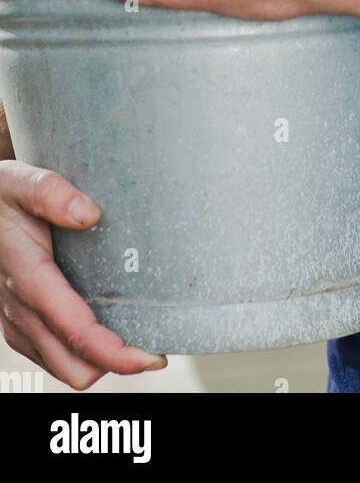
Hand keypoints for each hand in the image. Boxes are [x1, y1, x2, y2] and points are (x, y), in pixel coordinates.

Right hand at [0, 160, 166, 387]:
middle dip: (115, 364)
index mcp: (26, 278)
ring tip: (138, 336)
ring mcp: (18, 321)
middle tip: (155, 346)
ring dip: (100, 361)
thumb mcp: (20, 182)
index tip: (152, 357)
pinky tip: (108, 328)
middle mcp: (19, 310)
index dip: (115, 353)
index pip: (75, 331)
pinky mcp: (20, 322)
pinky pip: (54, 354)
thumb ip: (51, 193)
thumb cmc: (1, 195)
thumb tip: (90, 213)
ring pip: (65, 366)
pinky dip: (83, 353)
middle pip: (74, 365)